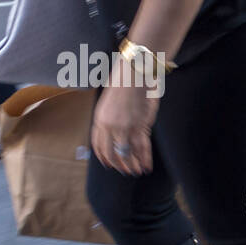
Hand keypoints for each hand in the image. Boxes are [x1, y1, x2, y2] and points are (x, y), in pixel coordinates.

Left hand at [92, 58, 158, 175]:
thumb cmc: (123, 82)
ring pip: (127, 153)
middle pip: (112, 153)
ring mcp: (125, 127)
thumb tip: (115, 130)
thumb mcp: (109, 101)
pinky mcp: (140, 126)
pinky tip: (146, 166)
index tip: (109, 164)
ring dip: (132, 165)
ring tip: (136, 172)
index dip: (104, 157)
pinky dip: (145, 158)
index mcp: (99, 119)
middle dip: (119, 164)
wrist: (134, 73)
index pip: (99, 145)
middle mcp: (110, 126)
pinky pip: (142, 147)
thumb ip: (109, 117)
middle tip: (124, 170)